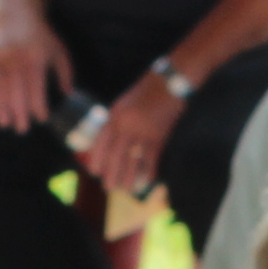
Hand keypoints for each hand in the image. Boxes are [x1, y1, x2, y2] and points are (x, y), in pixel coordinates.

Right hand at [0, 12, 73, 135]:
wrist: (19, 13)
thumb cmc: (42, 37)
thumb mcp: (59, 51)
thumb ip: (65, 73)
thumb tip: (69, 94)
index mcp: (36, 60)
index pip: (36, 90)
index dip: (39, 106)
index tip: (42, 118)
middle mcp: (16, 60)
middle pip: (17, 93)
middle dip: (19, 114)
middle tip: (22, 130)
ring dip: (1, 108)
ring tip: (4, 124)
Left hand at [78, 71, 183, 201]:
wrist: (173, 79)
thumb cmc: (151, 87)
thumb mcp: (127, 100)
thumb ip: (120, 118)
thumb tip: (114, 137)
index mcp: (116, 114)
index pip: (102, 140)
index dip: (97, 157)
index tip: (94, 171)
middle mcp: (126, 123)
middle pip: (116, 154)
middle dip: (112, 173)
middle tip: (109, 187)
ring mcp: (143, 130)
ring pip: (134, 159)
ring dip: (130, 176)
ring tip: (127, 189)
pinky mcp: (160, 134)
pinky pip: (152, 156)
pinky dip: (150, 170)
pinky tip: (148, 180)